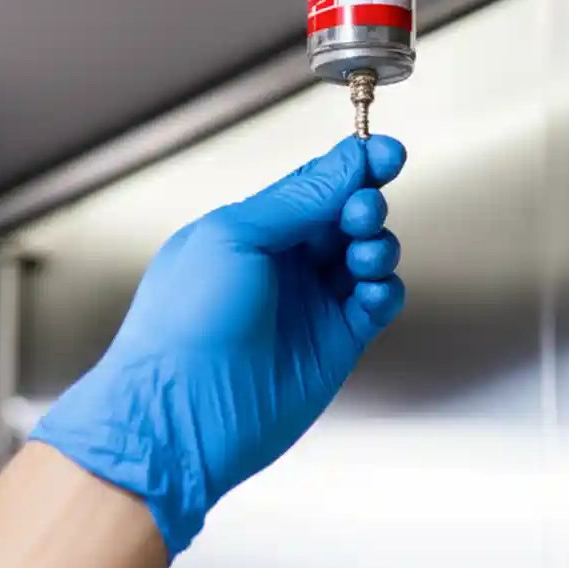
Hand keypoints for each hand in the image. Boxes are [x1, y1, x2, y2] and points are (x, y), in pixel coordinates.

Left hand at [31, 136, 407, 557]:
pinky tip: (370, 289)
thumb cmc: (183, 326)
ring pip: (366, 256)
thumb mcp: (233, 238)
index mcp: (250, 230)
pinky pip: (375, 303)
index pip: (314, 185)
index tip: (386, 153)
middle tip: (362, 211)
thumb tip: (346, 163)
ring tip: (363, 253)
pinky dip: (383, 289)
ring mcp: (310, 305)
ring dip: (376, 245)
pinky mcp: (335, 345)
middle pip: (346, 216)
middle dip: (364, 204)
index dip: (353, 166)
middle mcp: (281, 265)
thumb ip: (298, 200)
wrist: (182, 414)